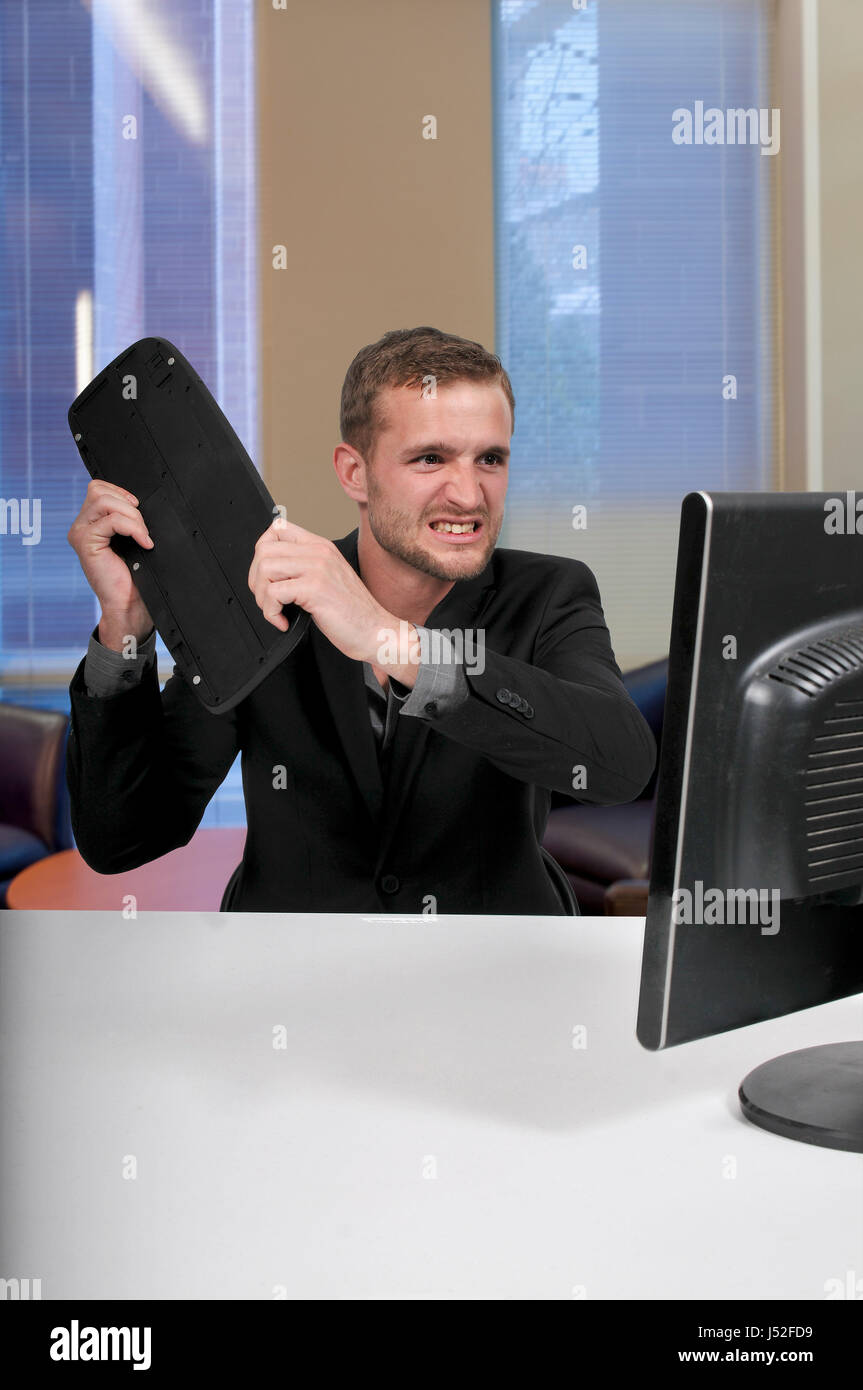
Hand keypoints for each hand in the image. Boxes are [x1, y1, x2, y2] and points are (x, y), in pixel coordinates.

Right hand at [67, 480, 154, 645]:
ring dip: (131, 516)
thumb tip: (139, 501)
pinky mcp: (86, 542)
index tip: (139, 510)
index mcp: (90, 523)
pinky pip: (112, 521)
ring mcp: (80, 533)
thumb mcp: (132, 540)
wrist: (130, 603)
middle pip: (99, 490)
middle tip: (142, 530)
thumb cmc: (134, 575)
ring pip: (104, 501)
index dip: (121, 493)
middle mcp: (81, 525)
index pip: (99, 488)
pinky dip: (133, 529)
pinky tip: (143, 544)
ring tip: (142, 537)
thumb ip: (127, 519)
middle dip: (128, 506)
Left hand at [248, 517, 406, 666]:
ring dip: (262, 597)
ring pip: (265, 569)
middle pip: (264, 549)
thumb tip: (269, 570)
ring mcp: (318, 568)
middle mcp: (319, 552)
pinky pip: (273, 593)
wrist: (376, 631)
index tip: (268, 577)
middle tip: (268, 600)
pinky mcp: (315, 589)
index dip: (262, 551)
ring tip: (277, 611)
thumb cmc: (352, 612)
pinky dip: (271, 613)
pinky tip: (284, 622)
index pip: (277, 528)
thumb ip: (304, 566)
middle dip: (256, 579)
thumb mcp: (328, 578)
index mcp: (320, 546)